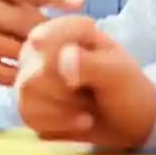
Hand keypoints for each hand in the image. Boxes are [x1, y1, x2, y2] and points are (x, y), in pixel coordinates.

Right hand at [15, 15, 155, 150]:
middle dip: (66, 89)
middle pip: (35, 65)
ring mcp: (32, 74)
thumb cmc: (126, 90)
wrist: (127, 125)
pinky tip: (78, 120)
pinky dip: (58, 123)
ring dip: (64, 106)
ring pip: (27, 88)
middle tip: (90, 90)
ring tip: (86, 106)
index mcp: (67, 29)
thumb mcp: (118, 74)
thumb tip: (63, 58)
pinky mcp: (28, 103)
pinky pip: (27, 113)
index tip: (98, 66)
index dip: (66, 59)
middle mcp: (42, 47)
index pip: (47, 36)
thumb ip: (91, 63)